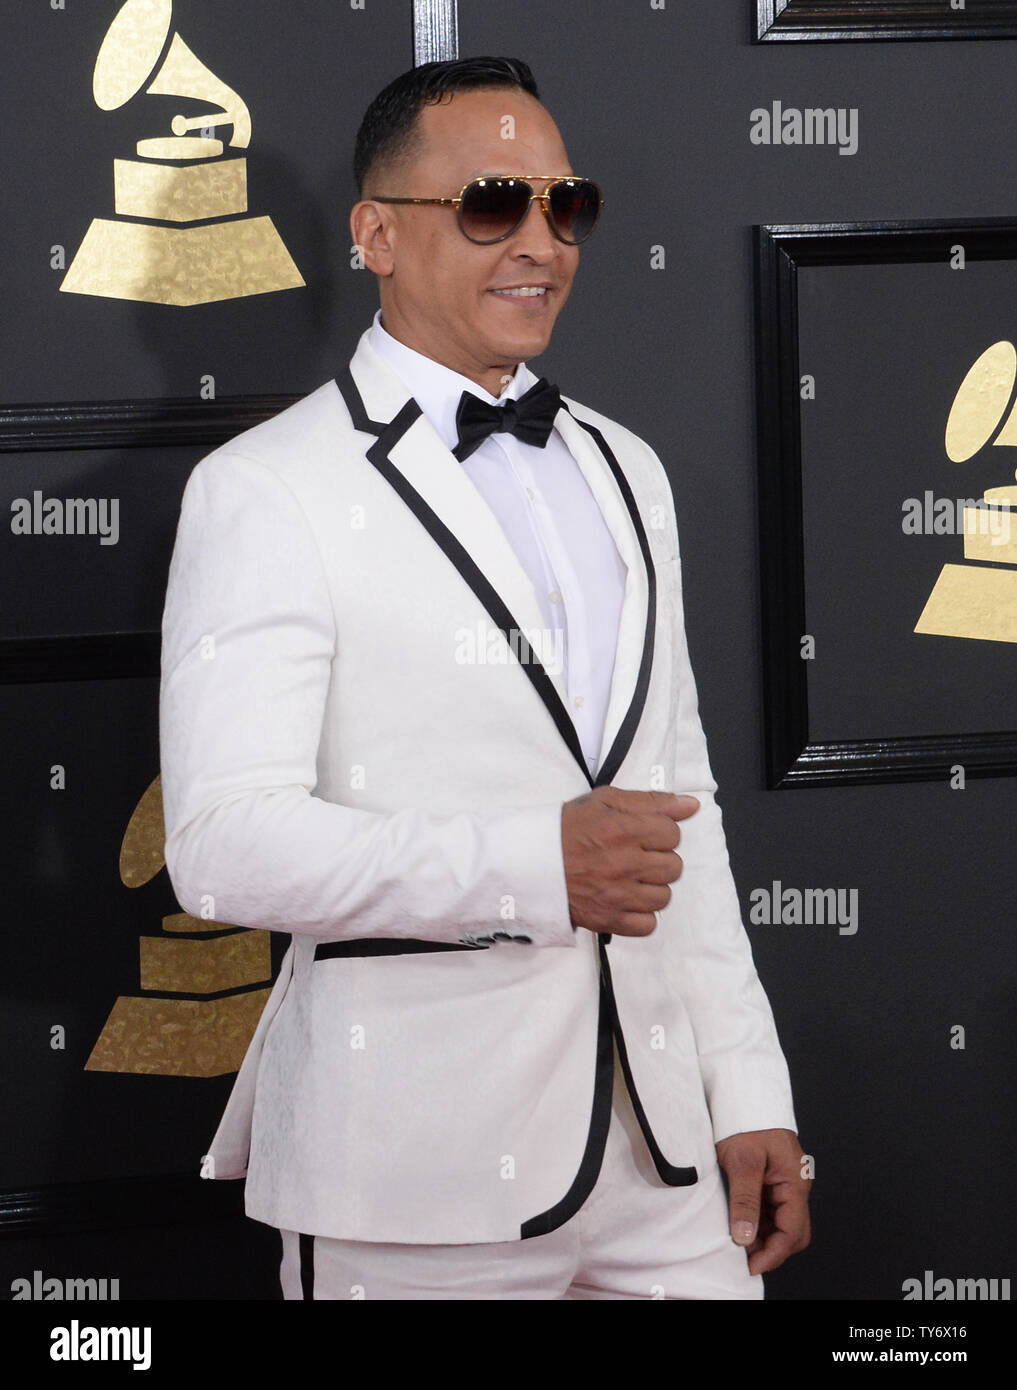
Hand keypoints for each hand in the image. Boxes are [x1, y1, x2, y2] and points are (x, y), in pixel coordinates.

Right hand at [560, 786, 698, 935]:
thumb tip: (691, 805)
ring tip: (629, 878)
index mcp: (623, 830)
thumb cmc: (566, 829)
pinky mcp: (609, 920)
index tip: (642, 834)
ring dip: (651, 887)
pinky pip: (648, 924)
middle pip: (673, 866)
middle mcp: (624, 863)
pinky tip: (626, 900)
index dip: (659, 831)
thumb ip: (650, 801)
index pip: (673, 833)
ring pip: (664, 896)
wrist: (528, 863)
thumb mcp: (604, 801)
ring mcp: (618, 895)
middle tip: (635, 855)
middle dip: (658, 859)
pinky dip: (640, 914)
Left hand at [715, 1128, 811, 1274]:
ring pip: (781, 1222)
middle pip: (793, 1232)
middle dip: (771, 1249)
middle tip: (744, 1258)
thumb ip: (745, 1201)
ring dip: (763, 1236)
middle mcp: (796, 1185)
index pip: (792, 1232)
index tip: (751, 1266)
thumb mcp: (742, 1161)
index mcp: (795, 1182)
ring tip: (737, 1242)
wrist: (744, 1092)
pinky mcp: (773, 1179)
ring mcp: (785, 1182)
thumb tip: (744, 1238)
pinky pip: (771, 1209)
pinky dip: (758, 1222)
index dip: (773, 1254)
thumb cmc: (746, 1119)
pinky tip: (740, 1224)